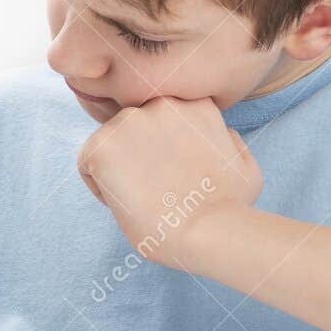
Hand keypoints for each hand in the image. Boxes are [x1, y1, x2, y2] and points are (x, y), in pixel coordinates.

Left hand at [76, 96, 262, 269]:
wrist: (210, 229)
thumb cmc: (231, 204)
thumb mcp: (242, 161)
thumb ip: (225, 139)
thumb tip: (219, 134)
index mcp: (192, 102)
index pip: (162, 118)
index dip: (164, 149)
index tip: (173, 175)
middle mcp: (157, 101)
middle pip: (134, 127)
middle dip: (138, 156)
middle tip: (155, 190)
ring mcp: (127, 121)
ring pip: (109, 143)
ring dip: (118, 169)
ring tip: (142, 199)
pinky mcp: (101, 145)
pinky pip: (87, 163)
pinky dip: (99, 186)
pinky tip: (124, 203)